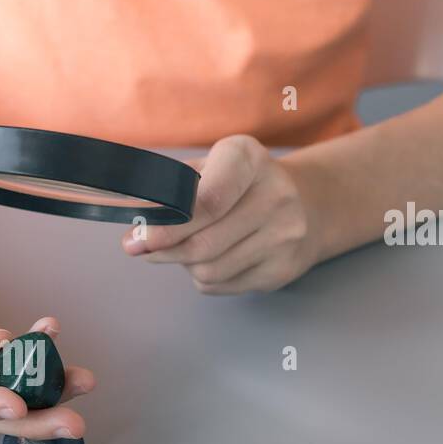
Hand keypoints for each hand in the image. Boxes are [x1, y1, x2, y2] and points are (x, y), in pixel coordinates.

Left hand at [121, 135, 320, 293]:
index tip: (138, 238)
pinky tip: (214, 258)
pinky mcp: (284, 268)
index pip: (207, 201)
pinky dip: (206, 278)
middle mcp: (276, 194)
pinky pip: (223, 285)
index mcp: (248, 158)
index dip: (167, 226)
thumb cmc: (240, 185)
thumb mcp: (210, 169)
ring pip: (210, 270)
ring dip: (186, 265)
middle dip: (164, 251)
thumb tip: (134, 234)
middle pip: (203, 244)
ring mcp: (285, 234)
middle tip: (144, 248)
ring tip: (187, 249)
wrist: (308, 205)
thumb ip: (171, 194)